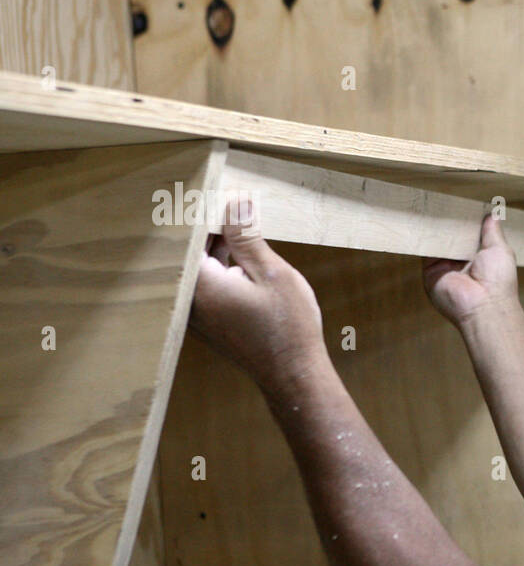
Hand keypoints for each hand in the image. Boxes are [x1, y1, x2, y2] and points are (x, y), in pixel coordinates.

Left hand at [188, 199, 326, 391]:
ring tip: (239, 223)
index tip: (214, 190)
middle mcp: (189, 300)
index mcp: (199, 283)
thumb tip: (236, 202)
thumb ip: (247, 237)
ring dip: (216, 247)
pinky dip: (220, 267)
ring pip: (199, 267)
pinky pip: (207, 284)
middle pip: (189, 250)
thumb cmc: (287, 326)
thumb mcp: (272, 273)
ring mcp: (197, 313)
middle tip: (230, 201)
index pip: (187, 235)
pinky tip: (242, 257)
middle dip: (209, 227)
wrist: (294, 375)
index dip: (200, 211)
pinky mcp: (210, 321)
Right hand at [421, 212, 518, 326]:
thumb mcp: (500, 249)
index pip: (469, 234)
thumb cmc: (498, 280)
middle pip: (451, 236)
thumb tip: (493, 214)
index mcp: (478, 257)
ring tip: (432, 204)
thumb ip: (493, 231)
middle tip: (443, 199)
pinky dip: (424, 236)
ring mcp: (444, 266)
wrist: (484, 305)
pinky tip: (424, 220)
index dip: (465, 220)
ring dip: (435, 227)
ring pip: (437, 241)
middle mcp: (460, 262)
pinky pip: (424, 250)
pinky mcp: (430, 270)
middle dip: (448, 221)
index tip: (461, 203)